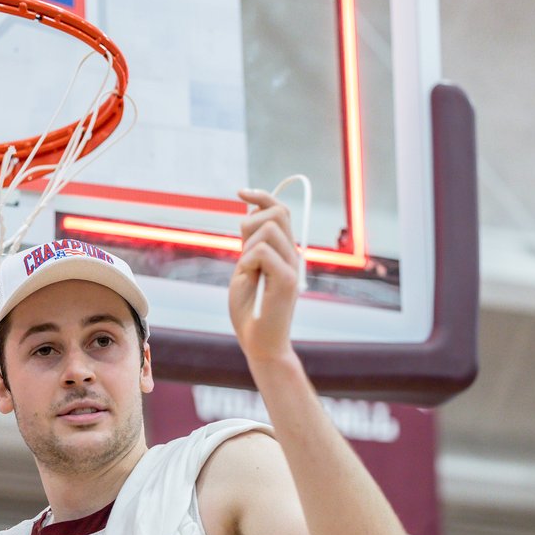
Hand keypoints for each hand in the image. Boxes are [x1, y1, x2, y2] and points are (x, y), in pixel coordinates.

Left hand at [229, 188, 300, 363]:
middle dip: (251, 223)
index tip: (240, 191)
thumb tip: (248, 216)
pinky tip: (249, 279)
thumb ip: (250, 246)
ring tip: (248, 272)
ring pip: (267, 229)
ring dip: (247, 247)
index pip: (280, 211)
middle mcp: (293, 255)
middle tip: (243, 255)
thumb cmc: (250, 310)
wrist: (260, 343)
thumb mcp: (245, 269)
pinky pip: (261, 251)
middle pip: (276, 213)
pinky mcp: (287, 279)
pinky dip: (246, 262)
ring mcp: (293, 266)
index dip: (261, 196)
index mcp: (284, 252)